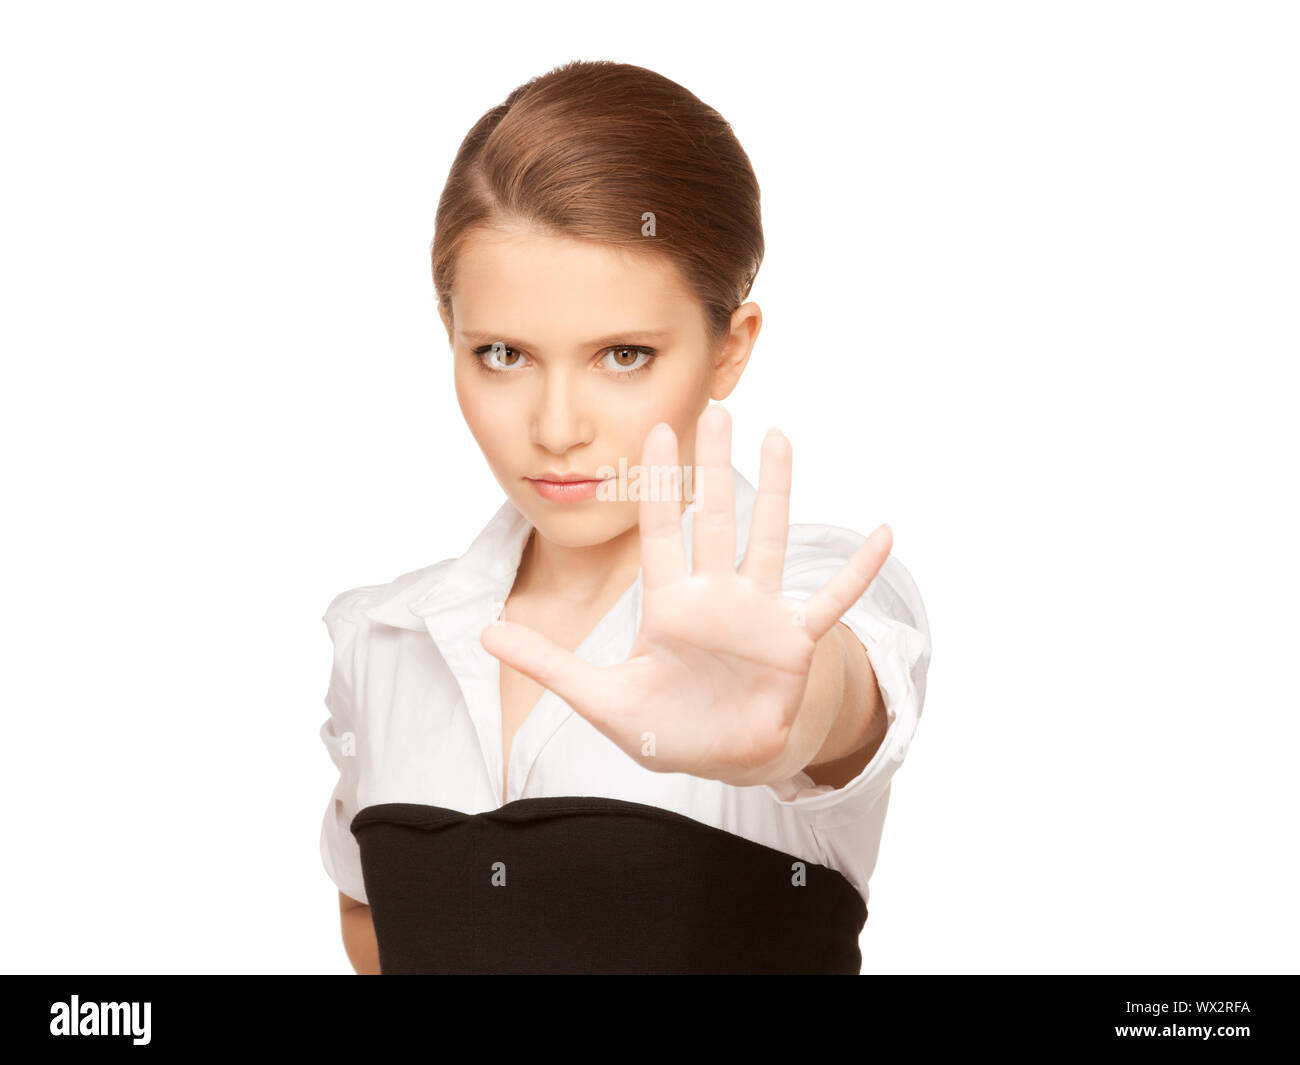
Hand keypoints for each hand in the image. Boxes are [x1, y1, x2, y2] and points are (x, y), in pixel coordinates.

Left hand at [479, 405, 892, 786]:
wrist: (719, 757)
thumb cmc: (663, 727)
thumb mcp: (599, 699)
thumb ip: (548, 665)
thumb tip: (487, 633)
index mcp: (668, 605)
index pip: (662, 531)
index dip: (662, 485)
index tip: (660, 431)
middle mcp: (714, 596)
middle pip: (715, 519)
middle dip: (715, 466)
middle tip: (718, 407)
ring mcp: (757, 614)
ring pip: (768, 541)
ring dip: (778, 494)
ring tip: (782, 438)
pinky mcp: (793, 642)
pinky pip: (830, 600)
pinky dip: (854, 572)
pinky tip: (881, 533)